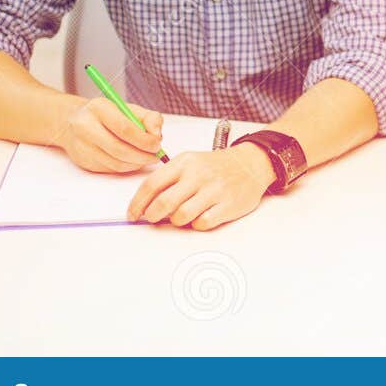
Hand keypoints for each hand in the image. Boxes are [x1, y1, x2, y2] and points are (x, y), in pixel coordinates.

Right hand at [59, 96, 164, 172]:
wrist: (72, 122)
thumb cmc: (107, 114)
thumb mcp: (129, 108)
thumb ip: (149, 118)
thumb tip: (157, 135)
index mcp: (99, 108)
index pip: (124, 128)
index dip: (144, 140)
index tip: (157, 144)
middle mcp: (86, 127)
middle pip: (119, 149)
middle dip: (143, 155)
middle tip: (156, 155)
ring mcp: (82, 146)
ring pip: (115, 163)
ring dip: (137, 163)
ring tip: (148, 158)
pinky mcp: (83, 161)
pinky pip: (110, 169)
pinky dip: (127, 167)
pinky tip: (134, 161)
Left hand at [126, 146, 273, 229]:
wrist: (251, 163)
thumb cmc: (216, 166)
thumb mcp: (190, 162)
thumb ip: (168, 179)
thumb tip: (144, 203)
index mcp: (185, 162)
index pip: (151, 184)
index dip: (137, 203)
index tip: (133, 214)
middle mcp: (199, 175)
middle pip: (163, 203)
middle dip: (152, 216)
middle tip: (153, 218)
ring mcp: (214, 190)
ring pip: (181, 216)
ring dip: (176, 221)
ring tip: (181, 215)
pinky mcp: (228, 205)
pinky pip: (202, 223)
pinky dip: (197, 224)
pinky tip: (200, 216)